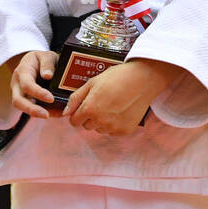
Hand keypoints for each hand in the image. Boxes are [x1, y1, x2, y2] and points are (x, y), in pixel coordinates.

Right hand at [10, 50, 58, 118]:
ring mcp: (19, 94)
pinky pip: (30, 109)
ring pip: (22, 108)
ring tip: (52, 116)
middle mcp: (17, 85)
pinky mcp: (25, 100)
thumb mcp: (46, 55)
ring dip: (36, 114)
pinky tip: (55, 113)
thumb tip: (48, 76)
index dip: (38, 93)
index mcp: (22, 72)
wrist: (34, 62)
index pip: (27, 85)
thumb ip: (47, 63)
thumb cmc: (41, 59)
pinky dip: (42, 112)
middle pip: (18, 101)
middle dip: (31, 110)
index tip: (51, 98)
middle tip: (46, 115)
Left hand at [65, 58, 180, 135]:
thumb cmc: (117, 77)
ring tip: (113, 105)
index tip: (85, 107)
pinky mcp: (124, 130)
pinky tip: (121, 110)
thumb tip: (65, 113)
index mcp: (89, 108)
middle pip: (87, 126)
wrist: (143, 79)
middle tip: (102, 102)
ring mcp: (113, 127)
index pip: (74, 121)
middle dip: (90, 116)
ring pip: (100, 129)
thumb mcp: (92, 82)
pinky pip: (113, 131)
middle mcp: (100, 121)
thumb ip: (76, 98)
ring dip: (102, 121)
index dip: (78, 113)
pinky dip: (115, 123)